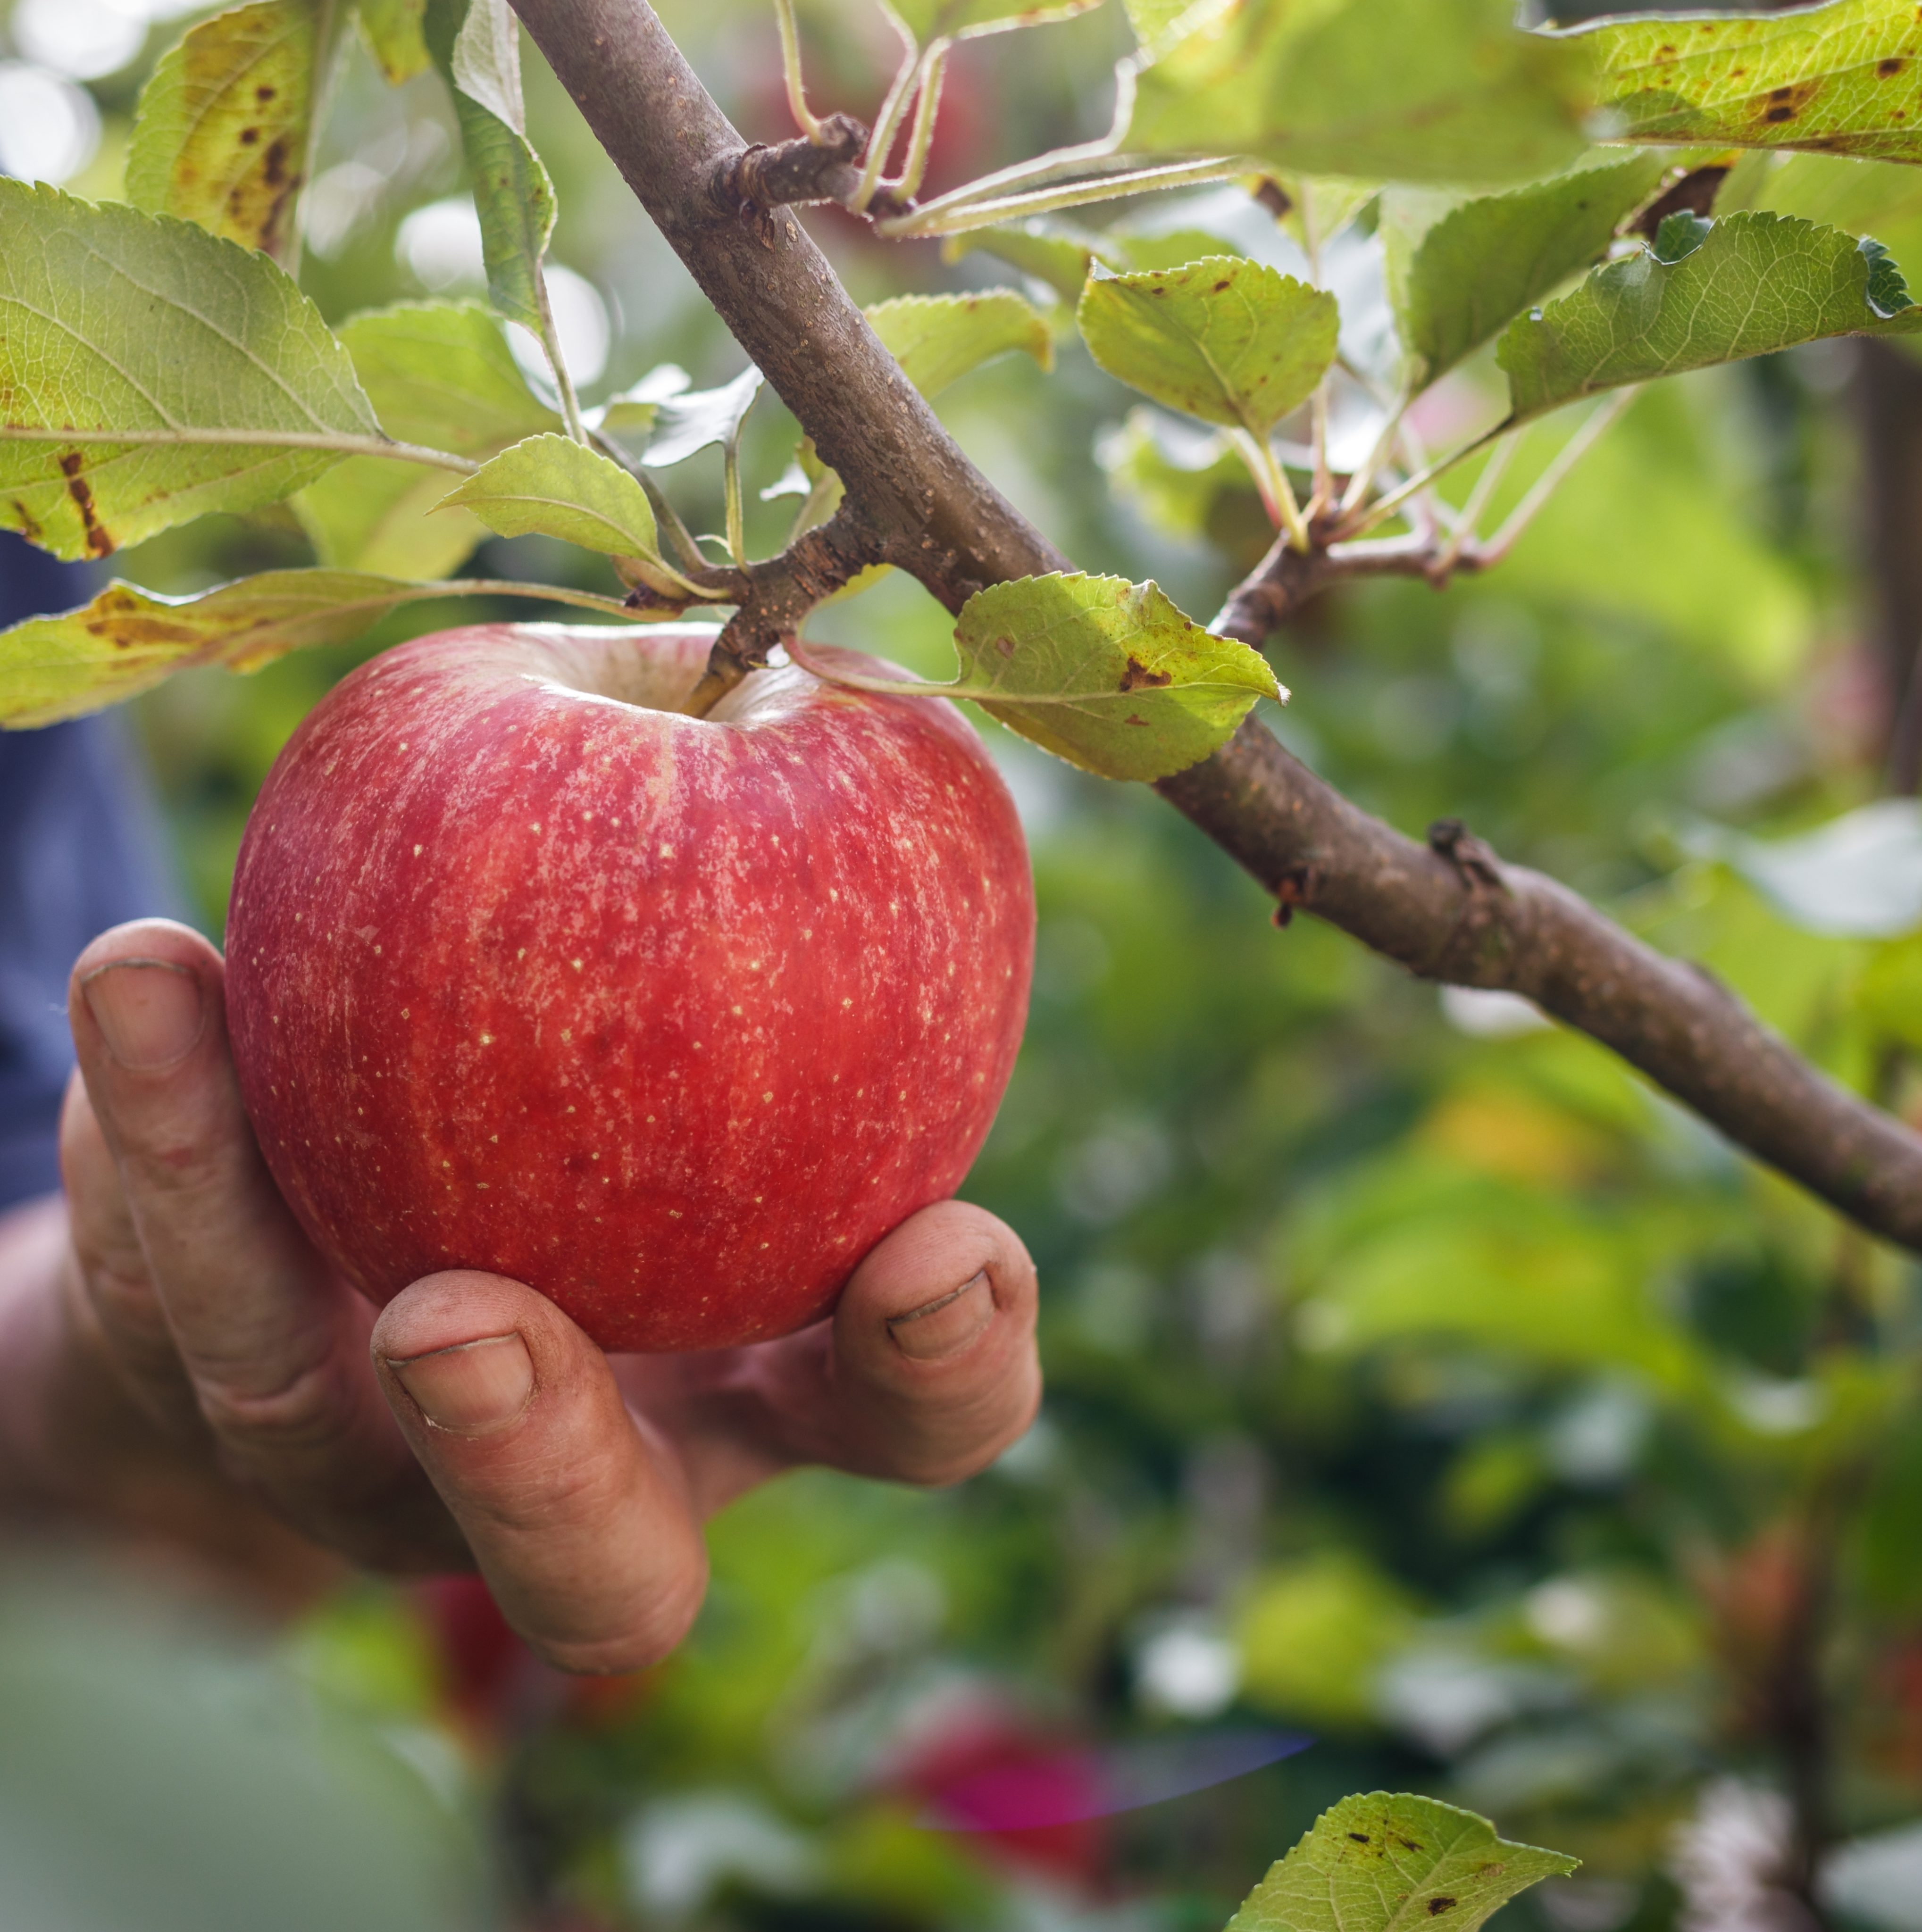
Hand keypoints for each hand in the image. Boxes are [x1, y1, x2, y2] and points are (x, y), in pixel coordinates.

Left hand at [28, 918, 1039, 1671]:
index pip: (903, 1410)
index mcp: (769, 1371)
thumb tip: (772, 656)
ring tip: (328, 1191)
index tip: (949, 1246)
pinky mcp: (232, 1389)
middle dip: (563, 1479)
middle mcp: (592, 1455)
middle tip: (480, 1337)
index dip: (952, 1355)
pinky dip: (167, 1137)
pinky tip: (150, 972)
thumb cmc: (625, 1065)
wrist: (383, 1187)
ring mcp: (391, 1459)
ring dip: (301, 1322)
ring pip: (361, 1492)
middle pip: (610, 1579)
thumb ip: (767, 888)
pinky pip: (186, 1292)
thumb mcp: (724, 987)